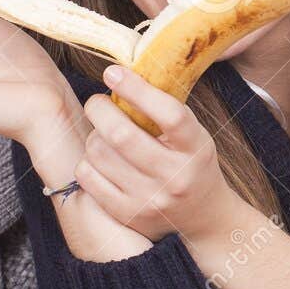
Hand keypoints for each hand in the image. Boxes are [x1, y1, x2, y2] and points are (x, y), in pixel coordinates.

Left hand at [75, 66, 242, 241]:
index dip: (136, 89)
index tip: (113, 72)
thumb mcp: (193, 135)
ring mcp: (149, 199)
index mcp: (195, 148)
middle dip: (99, 109)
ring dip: (93, 134)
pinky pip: (87, 177)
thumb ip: (164, 110)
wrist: (202, 217)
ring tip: (102, 133)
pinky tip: (99, 157)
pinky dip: (87, 159)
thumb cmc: (191, 164)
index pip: (169, 114)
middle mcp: (174, 176)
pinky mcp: (126, 214)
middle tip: (97, 102)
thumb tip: (123, 74)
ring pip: (99, 153)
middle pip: (121, 135)